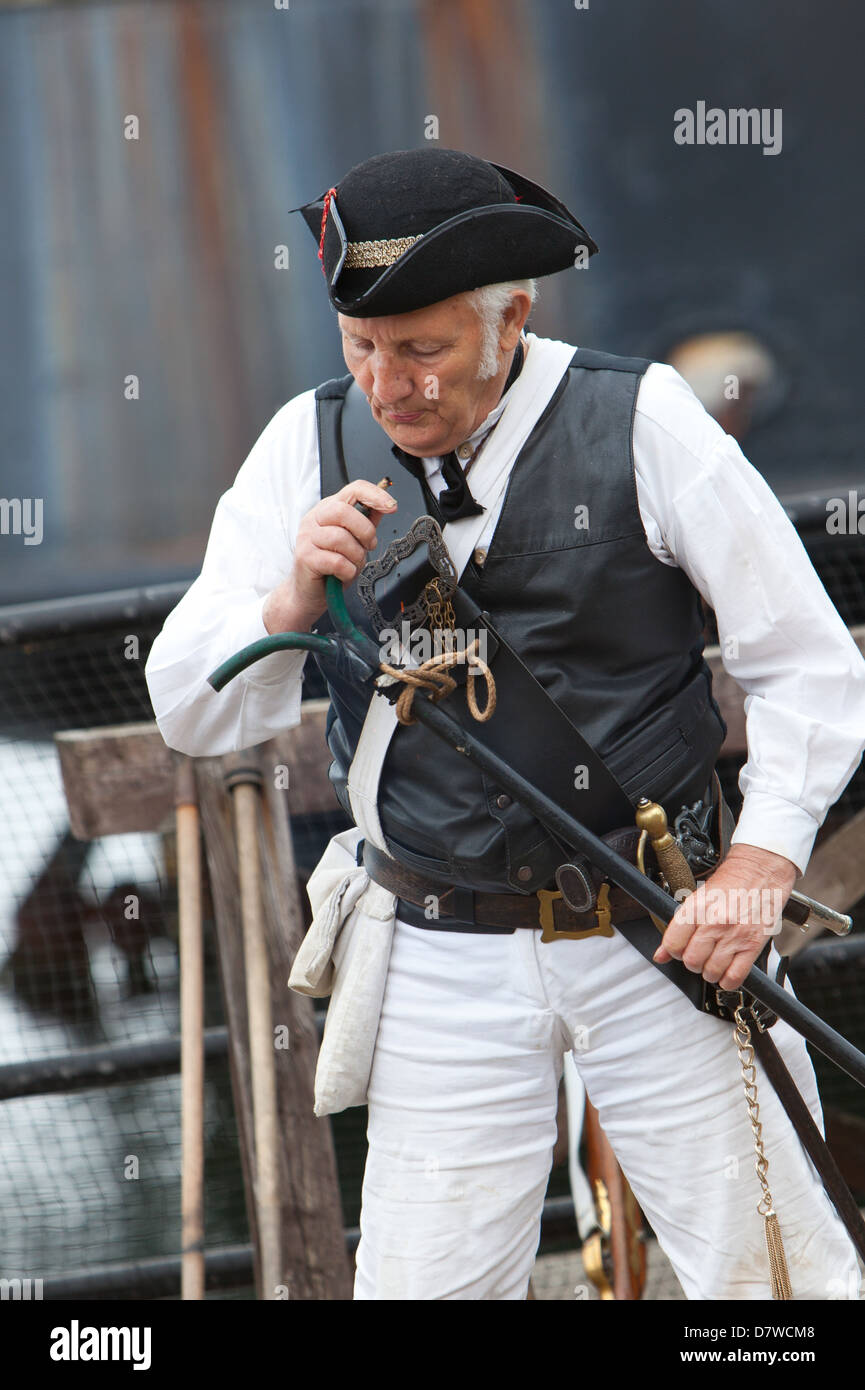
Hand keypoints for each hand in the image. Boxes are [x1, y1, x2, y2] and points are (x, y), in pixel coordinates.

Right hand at [263, 481, 396, 632]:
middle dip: (365, 531)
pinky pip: (336, 561)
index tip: (392, 506)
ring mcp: (307, 537)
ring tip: (352, 564)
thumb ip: (367, 523)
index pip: (353, 489)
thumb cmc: (332, 566)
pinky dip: (347, 571)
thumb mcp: (354, 541)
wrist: (309, 592)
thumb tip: (384, 506)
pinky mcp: (305, 557)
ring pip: (341, 538)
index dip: (375, 495)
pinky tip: (343, 574)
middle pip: (344, 511)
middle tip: (368, 546)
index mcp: (328, 509)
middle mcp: (315, 518)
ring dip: (356, 556)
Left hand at [652, 843, 797, 989]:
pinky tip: (728, 970)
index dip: (674, 950)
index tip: (680, 948)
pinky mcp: (753, 945)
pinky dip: (728, 981)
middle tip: (700, 953)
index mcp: (697, 908)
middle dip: (693, 962)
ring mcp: (735, 935)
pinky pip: (734, 977)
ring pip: (711, 972)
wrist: (761, 871)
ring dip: (710, 971)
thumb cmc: (731, 882)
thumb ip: (678, 927)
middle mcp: (715, 922)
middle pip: (691, 961)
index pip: (673, 944)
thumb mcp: (698, 898)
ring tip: (714, 960)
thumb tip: (661, 954)